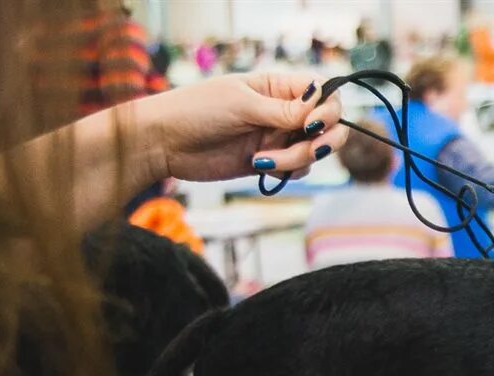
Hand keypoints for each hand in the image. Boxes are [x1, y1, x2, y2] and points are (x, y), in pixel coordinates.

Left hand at [135, 73, 349, 183]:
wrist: (164, 143)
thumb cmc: (196, 111)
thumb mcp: (243, 105)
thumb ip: (284, 111)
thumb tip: (321, 108)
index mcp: (278, 86)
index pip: (324, 91)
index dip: (329, 109)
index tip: (311, 124)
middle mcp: (284, 110)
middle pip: (329, 125)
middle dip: (324, 141)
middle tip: (309, 149)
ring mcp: (278, 136)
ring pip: (314, 151)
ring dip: (297, 159)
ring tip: (262, 160)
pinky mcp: (271, 161)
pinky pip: (298, 169)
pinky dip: (288, 172)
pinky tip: (258, 166)